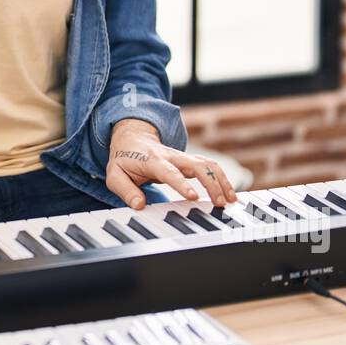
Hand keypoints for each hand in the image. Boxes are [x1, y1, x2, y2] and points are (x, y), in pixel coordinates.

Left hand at [105, 118, 238, 209]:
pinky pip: (211, 167)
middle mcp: (172, 157)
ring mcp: (183, 157)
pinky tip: (230, 194)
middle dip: (212, 183)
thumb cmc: (124, 159)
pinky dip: (223, 179)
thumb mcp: (114, 175)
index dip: (181, 184)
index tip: (193, 197)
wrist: (132, 138)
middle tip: (219, 203)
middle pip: (198, 165)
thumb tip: (139, 205)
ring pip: (209, 164)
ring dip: (222, 181)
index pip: (169, 172)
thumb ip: (126, 191)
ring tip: (230, 201)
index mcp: (153, 160)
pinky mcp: (190, 161)